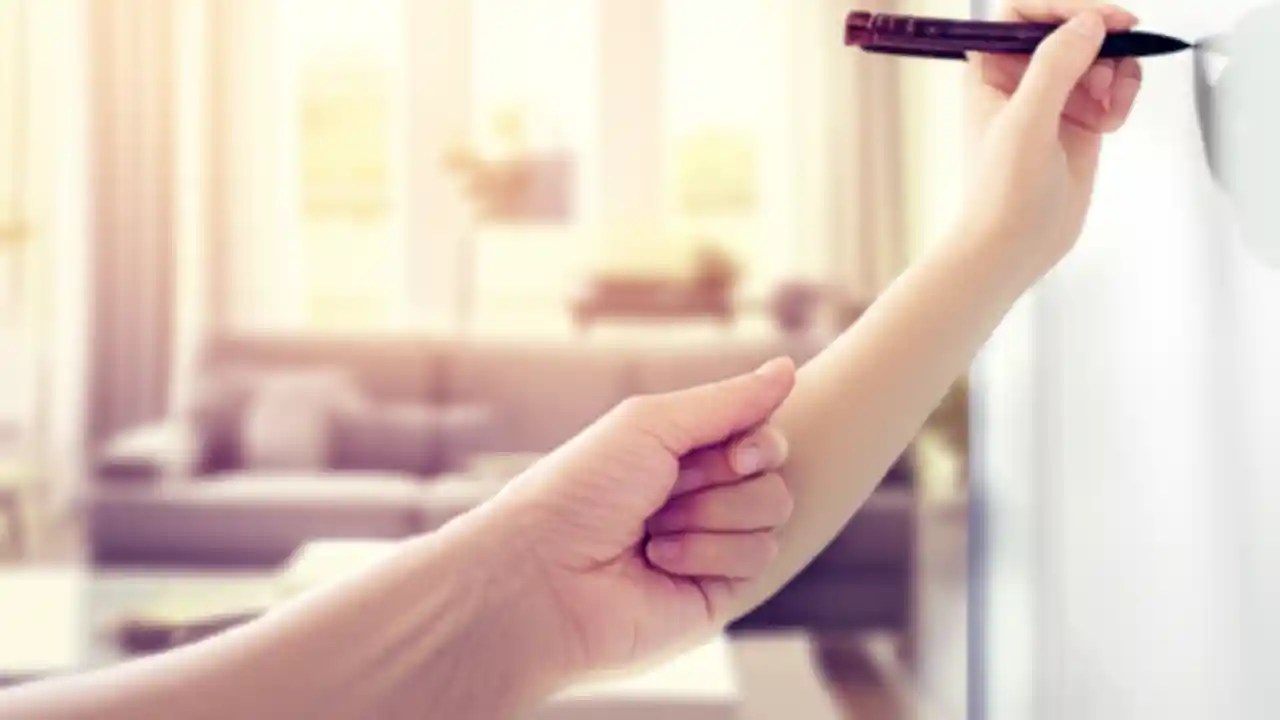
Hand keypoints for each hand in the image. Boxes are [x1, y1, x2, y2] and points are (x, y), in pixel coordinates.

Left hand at [478, 358, 796, 677]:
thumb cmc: (583, 489)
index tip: (737, 451)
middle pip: (773, 473)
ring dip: (713, 515)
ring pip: (773, 513)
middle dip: (728, 479)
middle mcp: (698, 494)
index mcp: (680, 450)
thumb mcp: (651, 424)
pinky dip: (708, 553)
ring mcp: (709, 543)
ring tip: (654, 531)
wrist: (545, 574)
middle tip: (673, 489)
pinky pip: (758, 559)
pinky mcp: (714, 590)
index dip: (758, 440)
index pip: (757, 433)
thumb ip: (728, 401)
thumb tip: (789, 367)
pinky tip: (658, 561)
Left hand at [962, 1, 1144, 279]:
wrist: (1012, 247)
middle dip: (1100, 41)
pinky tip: (1111, 124)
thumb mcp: (1026, 121)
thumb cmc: (1002, 190)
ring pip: (1098, 57)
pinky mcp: (1079, 122)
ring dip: (1116, 72)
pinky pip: (1112, 87)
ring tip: (1110, 107)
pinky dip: (1121, 97)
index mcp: (990, 70)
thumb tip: (1089, 23)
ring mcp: (1053, 100)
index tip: (1101, 19)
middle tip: (1122, 57)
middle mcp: (1020, 79)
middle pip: (1070, 29)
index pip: (1024, 13)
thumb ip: (1055, 65)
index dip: (1063, 7)